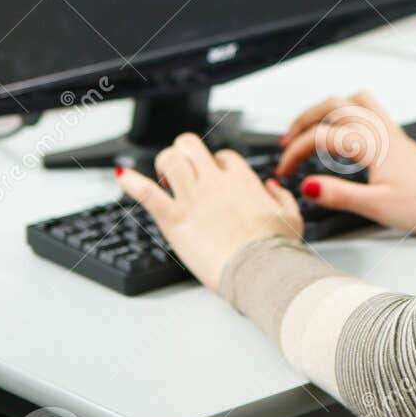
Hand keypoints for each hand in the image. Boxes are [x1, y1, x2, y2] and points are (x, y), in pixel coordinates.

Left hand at [115, 133, 301, 291]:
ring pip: (169, 160)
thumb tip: (271, 186)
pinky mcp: (175, 220)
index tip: (215, 178)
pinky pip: (148, 194)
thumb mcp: (292, 217)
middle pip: (191, 146)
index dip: (216, 164)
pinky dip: (132, 183)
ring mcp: (193, 199)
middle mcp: (215, 183)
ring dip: (164, 164)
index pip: (223, 156)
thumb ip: (282, 196)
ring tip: (163, 176)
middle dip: (184, 152)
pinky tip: (123, 177)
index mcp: (242, 180)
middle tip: (183, 168)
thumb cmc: (276, 249)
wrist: (259, 271)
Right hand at [275, 90, 415, 233]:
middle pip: (331, 106)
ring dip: (324, 109)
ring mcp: (388, 130)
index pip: (320, 137)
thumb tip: (307, 186)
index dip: (295, 152)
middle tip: (286, 144)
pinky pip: (367, 107)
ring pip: (350, 100)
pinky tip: (341, 129)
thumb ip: (339, 195)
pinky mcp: (395, 136)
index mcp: (370, 144)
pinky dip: (346, 110)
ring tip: (308, 129)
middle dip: (303, 121)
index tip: (285, 171)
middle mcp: (378, 130)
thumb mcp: (377, 206)